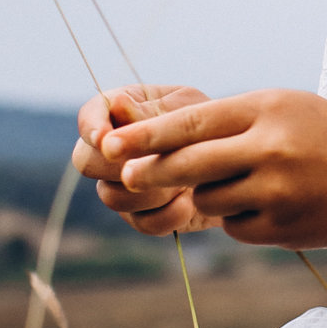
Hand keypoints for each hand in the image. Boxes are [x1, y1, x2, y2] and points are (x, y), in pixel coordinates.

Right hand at [74, 85, 215, 234]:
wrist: (240, 167)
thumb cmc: (213, 126)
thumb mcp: (191, 110)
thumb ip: (154, 112)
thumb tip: (118, 105)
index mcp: (122, 112)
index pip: (89, 116)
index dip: (92, 128)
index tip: (106, 139)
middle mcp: (114, 151)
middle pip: (86, 162)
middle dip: (118, 165)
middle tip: (153, 162)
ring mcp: (124, 186)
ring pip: (112, 197)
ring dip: (151, 191)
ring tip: (185, 180)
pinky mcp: (143, 216)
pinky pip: (142, 223)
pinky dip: (168, 215)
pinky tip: (190, 203)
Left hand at [93, 88, 326, 248]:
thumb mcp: (288, 109)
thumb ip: (233, 121)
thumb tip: (165, 143)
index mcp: (268, 111)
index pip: (192, 123)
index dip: (146, 136)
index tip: (111, 143)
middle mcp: (272, 149)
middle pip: (190, 166)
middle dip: (153, 173)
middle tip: (126, 178)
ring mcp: (278, 192)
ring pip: (209, 200)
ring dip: (210, 196)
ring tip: (246, 183)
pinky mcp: (283, 228)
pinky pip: (235, 227)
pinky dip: (240, 219)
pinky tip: (272, 206)